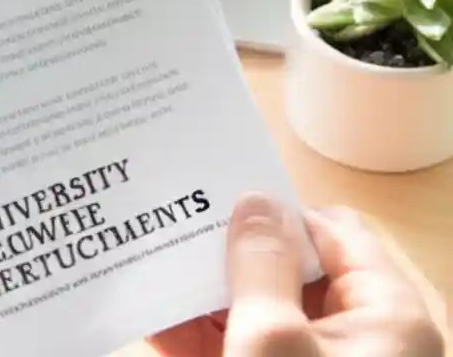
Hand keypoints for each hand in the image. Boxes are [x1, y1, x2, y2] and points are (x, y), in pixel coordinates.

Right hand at [150, 193, 444, 356]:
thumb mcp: (272, 341)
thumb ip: (260, 267)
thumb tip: (254, 203)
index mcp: (388, 317)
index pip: (333, 231)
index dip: (272, 211)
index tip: (213, 197)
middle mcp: (361, 339)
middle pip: (291, 271)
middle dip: (229, 253)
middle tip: (172, 229)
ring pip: (259, 313)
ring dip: (205, 295)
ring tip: (150, 265)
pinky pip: (242, 350)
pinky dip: (199, 336)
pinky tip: (153, 316)